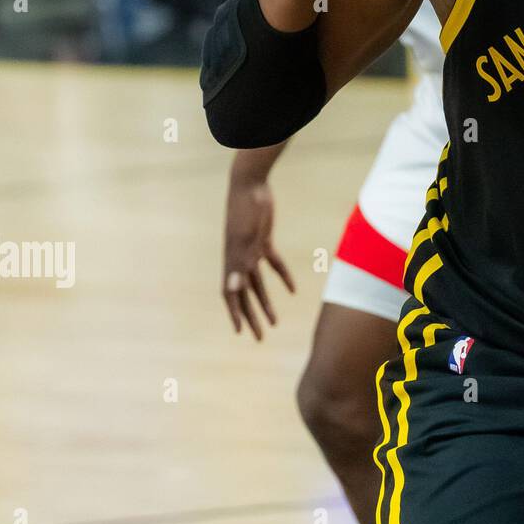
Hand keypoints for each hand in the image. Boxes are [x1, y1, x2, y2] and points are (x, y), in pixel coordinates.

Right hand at [222, 176, 294, 339]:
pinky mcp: (264, 241)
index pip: (231, 294)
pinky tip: (292, 290)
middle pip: (245, 294)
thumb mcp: (244, 239)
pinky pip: (273, 264)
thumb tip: (233, 288)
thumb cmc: (245, 212)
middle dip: (252, 316)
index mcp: (231, 262)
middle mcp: (239, 259)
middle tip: (260, 337)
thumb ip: (239, 264)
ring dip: (266, 302)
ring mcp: (251, 250)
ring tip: (275, 322)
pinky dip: (282, 277)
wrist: (251, 185)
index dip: (234, 314)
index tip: (239, 332)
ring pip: (259, 283)